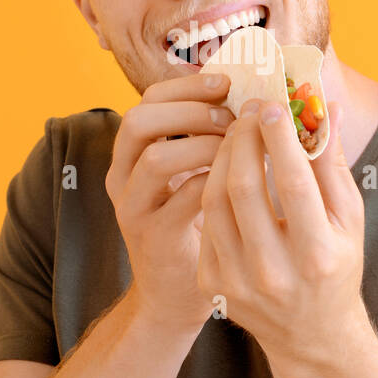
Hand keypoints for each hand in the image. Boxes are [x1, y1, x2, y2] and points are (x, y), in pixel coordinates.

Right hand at [105, 73, 235, 335]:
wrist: (174, 295)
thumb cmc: (197, 226)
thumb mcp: (193, 176)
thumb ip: (208, 139)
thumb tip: (253, 94)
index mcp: (133, 153)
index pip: (148, 100)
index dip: (186, 86)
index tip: (226, 81)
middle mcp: (123, 176)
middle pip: (140, 120)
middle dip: (190, 109)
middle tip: (231, 115)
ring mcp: (134, 208)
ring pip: (156, 157)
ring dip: (203, 143)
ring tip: (237, 146)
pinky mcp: (154, 237)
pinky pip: (182, 198)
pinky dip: (214, 181)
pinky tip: (240, 181)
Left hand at [197, 98, 368, 364]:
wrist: (310, 335)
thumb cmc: (336, 266)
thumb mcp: (348, 220)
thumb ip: (333, 163)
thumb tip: (326, 107)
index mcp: (316, 255)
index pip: (293, 183)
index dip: (279, 139)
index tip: (273, 105)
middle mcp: (273, 273)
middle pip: (244, 188)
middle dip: (243, 139)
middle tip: (249, 110)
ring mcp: (236, 281)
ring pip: (214, 200)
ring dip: (221, 157)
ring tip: (235, 132)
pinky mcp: (211, 282)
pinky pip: (205, 221)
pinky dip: (212, 186)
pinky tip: (223, 166)